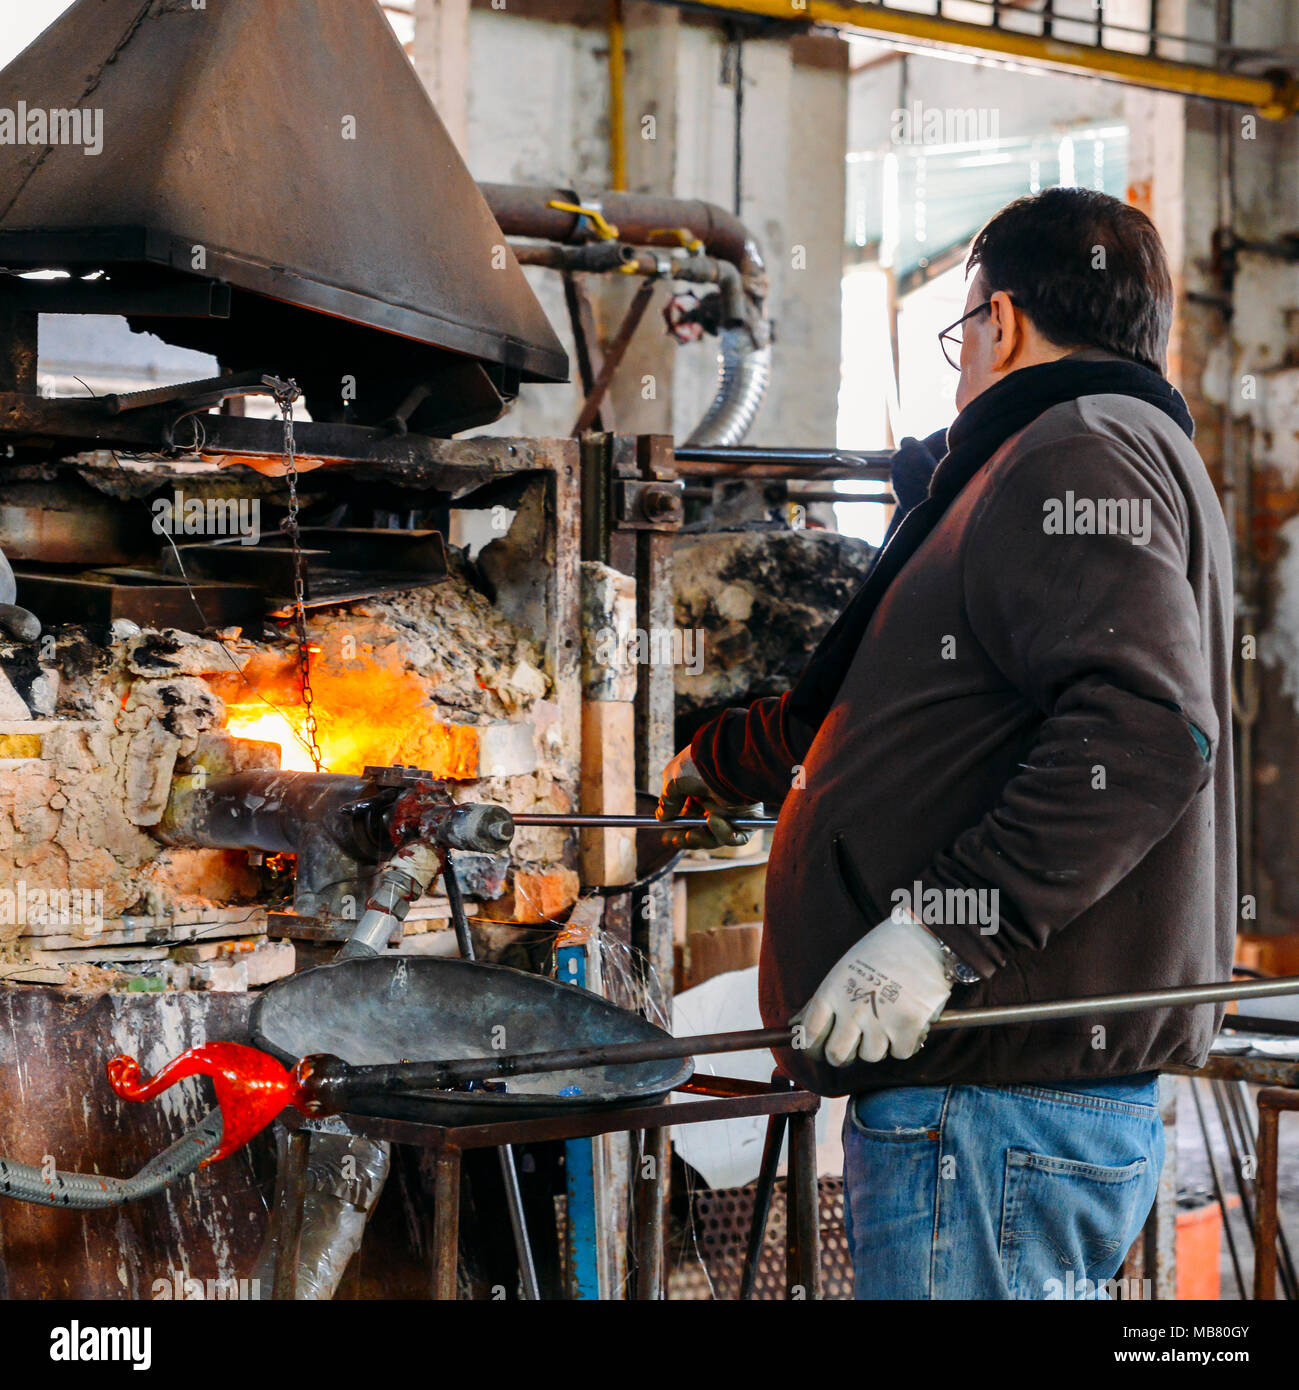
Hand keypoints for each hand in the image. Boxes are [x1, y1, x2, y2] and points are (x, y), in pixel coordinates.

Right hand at [656, 747, 759, 849]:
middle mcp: (716, 802)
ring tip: (691, 834)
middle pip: (701, 830)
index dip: (677, 828)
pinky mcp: (748, 818)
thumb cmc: (698, 764)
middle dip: (686, 839)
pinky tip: (713, 820)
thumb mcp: (674, 780)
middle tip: (675, 840)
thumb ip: (668, 798)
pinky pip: (738, 837)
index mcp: (700, 791)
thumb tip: (661, 816)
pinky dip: (724, 834)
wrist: (724, 758)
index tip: (666, 835)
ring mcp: (733, 811)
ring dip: (701, 840)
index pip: (689, 815)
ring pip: (717, 837)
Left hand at [791, 913, 952, 1066]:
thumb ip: (827, 1000)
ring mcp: (880, 1020)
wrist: (924, 936)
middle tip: (852, 1046)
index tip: (819, 1049)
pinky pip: (901, 1053)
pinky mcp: (909, 1028)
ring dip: (879, 1044)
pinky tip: (908, 1019)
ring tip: (887, 1018)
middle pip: (836, 1055)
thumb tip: (797, 1028)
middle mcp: (852, 1008)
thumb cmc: (883, 950)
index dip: (813, 1047)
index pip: (810, 1034)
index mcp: (832, 990)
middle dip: (842, 1055)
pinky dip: (905, 1042)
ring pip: (871, 1055)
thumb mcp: (846, 968)